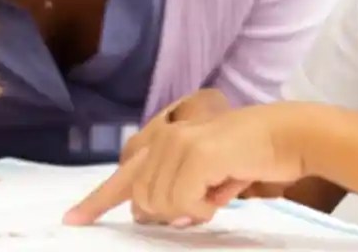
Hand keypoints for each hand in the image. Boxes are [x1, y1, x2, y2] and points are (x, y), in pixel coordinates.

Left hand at [64, 103, 308, 226]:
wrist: (286, 136)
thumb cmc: (249, 158)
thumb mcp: (205, 179)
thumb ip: (175, 193)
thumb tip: (152, 215)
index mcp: (162, 142)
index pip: (122, 177)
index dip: (96, 202)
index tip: (71, 221)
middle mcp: (163, 138)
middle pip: (141, 201)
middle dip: (171, 212)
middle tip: (205, 201)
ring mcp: (176, 143)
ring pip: (159, 206)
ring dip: (191, 209)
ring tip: (218, 188)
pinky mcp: (194, 154)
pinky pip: (183, 204)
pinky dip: (204, 208)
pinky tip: (223, 187)